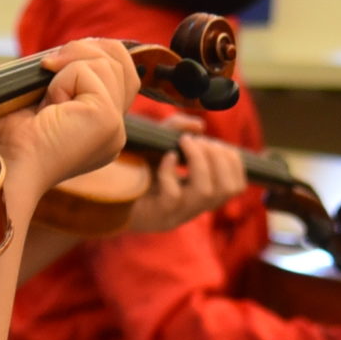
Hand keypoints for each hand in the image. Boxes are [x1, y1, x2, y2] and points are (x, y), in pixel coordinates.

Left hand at [0, 38, 137, 199]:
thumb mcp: (43, 99)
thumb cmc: (7, 140)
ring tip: (44, 99)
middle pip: (122, 63)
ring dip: (67, 68)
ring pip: (108, 62)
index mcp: (99, 131)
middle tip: (47, 66)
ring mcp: (114, 128)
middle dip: (84, 50)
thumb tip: (78, 49)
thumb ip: (68, 78)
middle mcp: (113, 132)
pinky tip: (47, 107)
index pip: (122, 75)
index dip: (94, 54)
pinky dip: (62, 79)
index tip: (54, 62)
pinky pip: (89, 71)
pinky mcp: (106, 121)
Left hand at [124, 125, 246, 233]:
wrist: (104, 196)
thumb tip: (199, 125)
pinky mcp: (157, 214)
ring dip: (200, 162)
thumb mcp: (158, 145)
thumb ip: (176, 129)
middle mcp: (193, 207)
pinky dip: (171, 171)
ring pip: (206, 192)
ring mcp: (176, 213)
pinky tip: (165, 157)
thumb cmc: (134, 170)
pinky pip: (173, 195)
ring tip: (185, 143)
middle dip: (218, 159)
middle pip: (226, 189)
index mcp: (199, 196)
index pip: (235, 187)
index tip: (213, 143)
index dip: (233, 163)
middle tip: (197, 141)